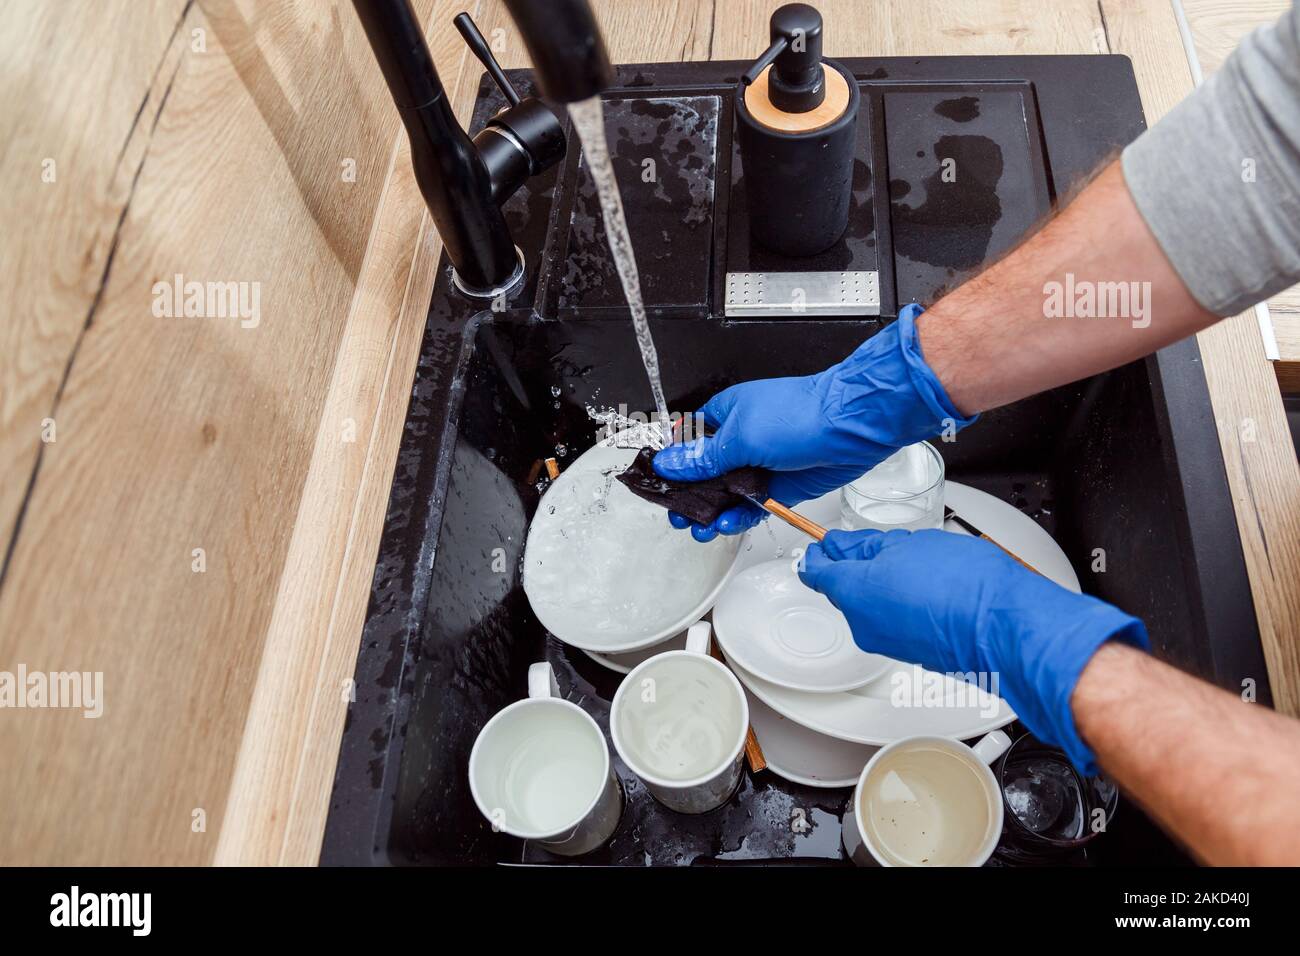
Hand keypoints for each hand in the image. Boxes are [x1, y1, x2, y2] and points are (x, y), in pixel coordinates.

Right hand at [652, 305, 975, 540]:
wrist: (853, 425)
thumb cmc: (801, 415)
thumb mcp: (740, 437)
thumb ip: (703, 458)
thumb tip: (669, 464)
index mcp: (725, 415)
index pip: (688, 441)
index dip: (673, 464)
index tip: (659, 485)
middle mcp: (741, 439)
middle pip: (704, 473)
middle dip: (689, 496)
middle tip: (678, 516)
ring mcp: (761, 463)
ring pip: (727, 494)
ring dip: (712, 513)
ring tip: (700, 530)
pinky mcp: (781, 485)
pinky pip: (753, 506)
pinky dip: (739, 518)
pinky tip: (728, 526)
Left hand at [799, 528, 1148, 774]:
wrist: (1006, 626)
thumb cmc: (965, 584)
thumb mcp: (908, 545)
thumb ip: (866, 546)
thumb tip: (841, 546)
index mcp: (854, 593)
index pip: (815, 570)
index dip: (822, 551)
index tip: (830, 542)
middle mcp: (863, 624)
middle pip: (845, 588)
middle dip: (861, 567)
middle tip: (891, 548)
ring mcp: (886, 642)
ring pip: (872, 605)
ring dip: (886, 586)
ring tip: (923, 569)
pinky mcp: (910, 652)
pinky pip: (895, 621)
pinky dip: (906, 605)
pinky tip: (933, 591)